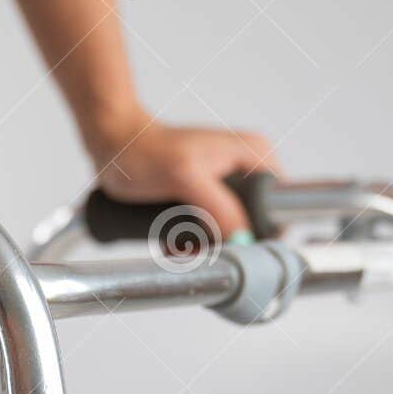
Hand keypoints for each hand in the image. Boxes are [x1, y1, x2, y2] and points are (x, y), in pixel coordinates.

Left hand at [89, 110, 278, 238]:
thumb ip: (220, 208)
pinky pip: (210, 232)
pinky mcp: (206, 200)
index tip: (228, 248)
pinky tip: (171, 243)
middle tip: (192, 249)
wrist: (113, 144)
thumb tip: (245, 241)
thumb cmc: (143, 151)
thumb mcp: (185, 178)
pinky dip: (192, 244)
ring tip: (175, 245)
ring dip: (204, 248)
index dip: (260, 234)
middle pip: (253, 226)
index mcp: (255, 155)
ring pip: (230, 234)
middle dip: (224, 245)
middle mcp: (247, 170)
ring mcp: (227, 187)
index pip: (279, 207)